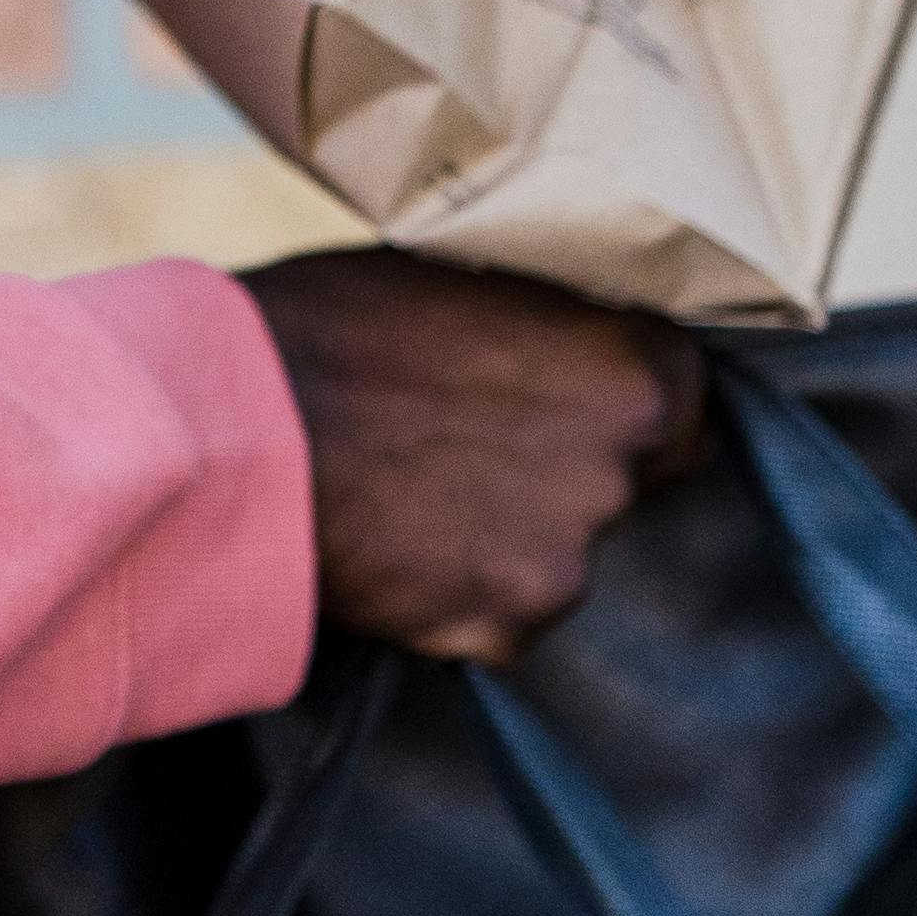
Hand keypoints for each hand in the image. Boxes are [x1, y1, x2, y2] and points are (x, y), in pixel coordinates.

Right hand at [241, 248, 703, 661]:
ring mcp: (564, 563)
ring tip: (407, 492)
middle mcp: (618, 471)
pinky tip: (390, 548)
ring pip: (554, 554)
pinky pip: (496, 614)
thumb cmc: (328, 328)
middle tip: (471, 444)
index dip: (628, 402)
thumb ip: (537, 332)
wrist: (229, 433)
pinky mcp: (500, 631)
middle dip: (564, 469)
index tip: (578, 401)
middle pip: (624, 482)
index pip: (688, 401)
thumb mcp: (459, 284)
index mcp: (631, 372)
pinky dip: (455, 592)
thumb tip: (556, 350)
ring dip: (504, 536)